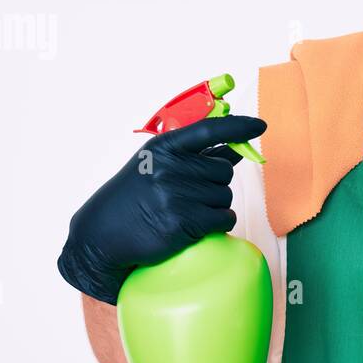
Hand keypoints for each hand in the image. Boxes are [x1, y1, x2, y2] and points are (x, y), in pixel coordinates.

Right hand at [56, 114, 266, 304]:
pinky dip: (217, 224)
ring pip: (225, 197)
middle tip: (190, 197)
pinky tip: (196, 226)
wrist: (102, 235)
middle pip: (224, 171)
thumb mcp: (155, 166)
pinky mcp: (183, 223)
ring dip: (214, 207)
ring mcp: (176, 195)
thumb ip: (193, 156)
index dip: (238, 127)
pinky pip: (224, 219)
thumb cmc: (134, 199)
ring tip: (186, 212)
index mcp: (164, 148)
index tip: (259, 126)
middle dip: (215, 185)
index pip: (210, 130)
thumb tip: (236, 149)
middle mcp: (170, 167)